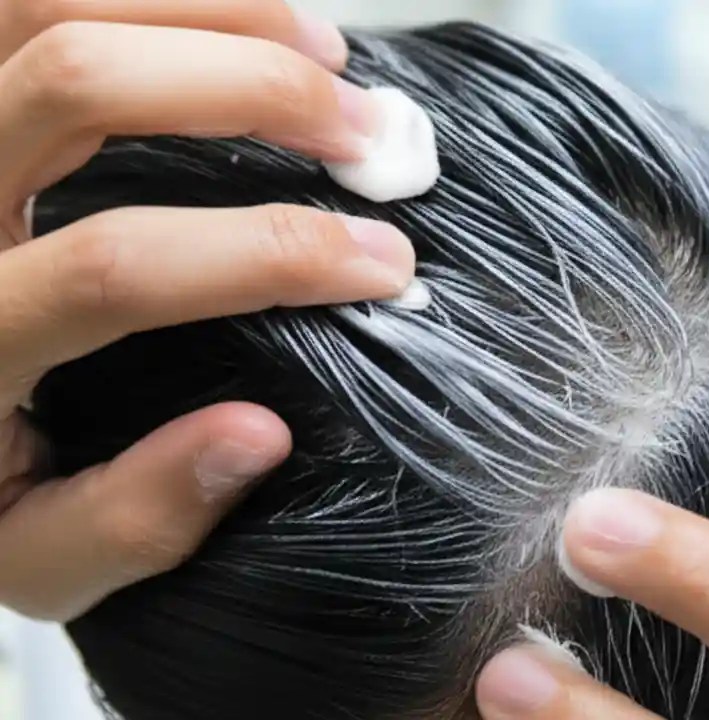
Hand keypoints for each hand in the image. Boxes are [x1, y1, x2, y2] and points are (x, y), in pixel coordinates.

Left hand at [0, 0, 415, 621]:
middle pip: (78, 80)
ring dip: (218, 13)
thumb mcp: (35, 555)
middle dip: (256, 90)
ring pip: (52, 3)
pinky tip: (248, 28)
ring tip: (330, 53)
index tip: (387, 266)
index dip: (269, 253)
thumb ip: (134, 520)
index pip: (115, 265)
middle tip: (370, 133)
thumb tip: (260, 433)